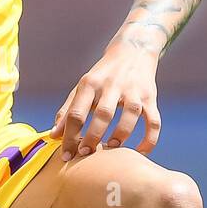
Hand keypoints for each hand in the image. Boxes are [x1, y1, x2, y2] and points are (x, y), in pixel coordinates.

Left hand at [50, 38, 160, 158]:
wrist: (132, 51)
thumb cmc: (102, 76)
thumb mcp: (83, 87)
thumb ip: (68, 110)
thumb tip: (53, 136)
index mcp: (90, 84)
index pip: (77, 112)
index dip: (70, 136)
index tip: (67, 156)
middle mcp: (112, 85)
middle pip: (103, 113)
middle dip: (93, 136)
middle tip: (86, 154)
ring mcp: (133, 91)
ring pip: (131, 114)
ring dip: (121, 133)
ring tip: (112, 147)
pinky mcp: (150, 97)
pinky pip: (153, 121)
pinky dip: (149, 139)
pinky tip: (140, 152)